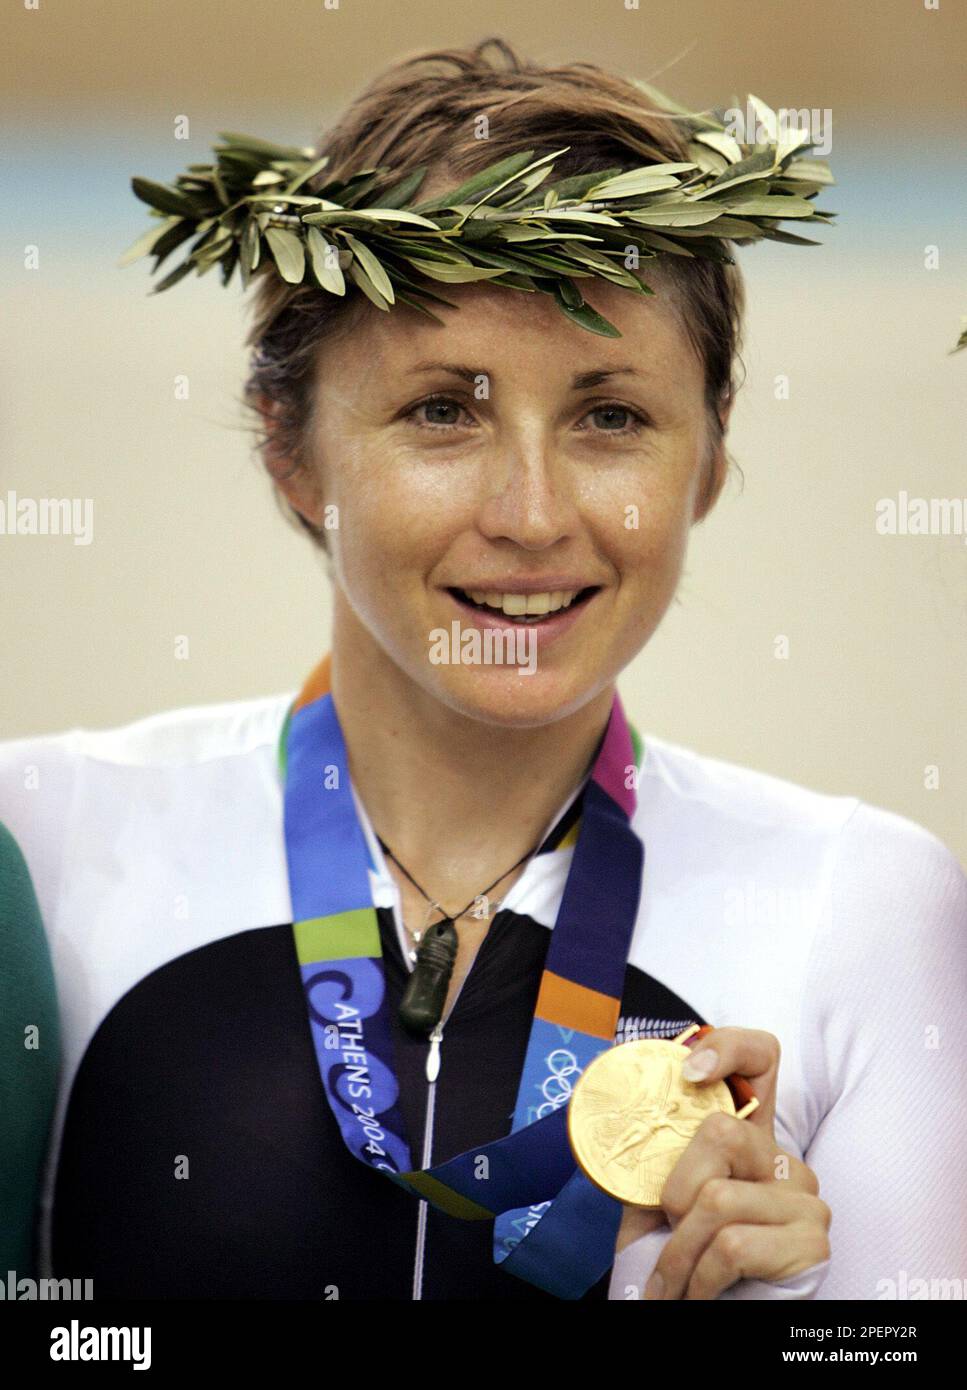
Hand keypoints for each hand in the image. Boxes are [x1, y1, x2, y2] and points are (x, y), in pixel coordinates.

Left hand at [616, 1027, 830, 1299]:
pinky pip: (732, 1244)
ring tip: (676, 1278)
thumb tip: (625, 1114)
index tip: (689, 1071)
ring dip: (679, 1250)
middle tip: (671, 1229)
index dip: (728, 1046)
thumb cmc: (675, 1261)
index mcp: (748, 1140)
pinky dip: (697, 1276)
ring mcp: (805, 1199)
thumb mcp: (654, 1201)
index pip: (760, 1056)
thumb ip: (655, 1157)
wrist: (693, 1316)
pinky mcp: (812, 1242)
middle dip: (676, 1189)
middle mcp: (783, 1160)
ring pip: (718, 1197)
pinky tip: (696, 1295)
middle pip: (721, 1130)